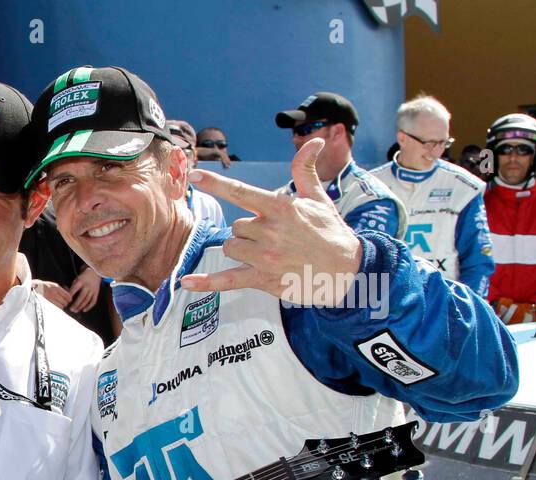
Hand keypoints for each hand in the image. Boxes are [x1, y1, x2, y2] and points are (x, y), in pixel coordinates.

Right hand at [30, 279, 72, 307]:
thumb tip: (68, 295)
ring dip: (62, 306)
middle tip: (65, 303)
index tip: (69, 300)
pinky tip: (57, 306)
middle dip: (66, 303)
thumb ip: (61, 289)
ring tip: (61, 305)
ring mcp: (50, 298)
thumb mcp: (54, 285)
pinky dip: (58, 307)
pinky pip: (56, 307)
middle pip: (65, 301)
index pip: (67, 295)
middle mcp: (54, 293)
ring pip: (61, 305)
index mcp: (57, 287)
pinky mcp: (47, 302)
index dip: (69, 299)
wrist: (36, 287)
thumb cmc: (46, 286)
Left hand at [67, 267, 101, 312]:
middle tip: (71, 309)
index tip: (66, 301)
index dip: (70, 295)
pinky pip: (93, 301)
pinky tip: (84, 310)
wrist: (95, 272)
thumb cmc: (83, 277)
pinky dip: (89, 306)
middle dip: (76, 304)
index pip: (75, 289)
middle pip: (82, 297)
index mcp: (81, 281)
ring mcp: (93, 290)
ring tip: (75, 310)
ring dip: (81, 306)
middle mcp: (87, 286)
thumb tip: (66, 294)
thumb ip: (72, 286)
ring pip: (87, 300)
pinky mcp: (96, 293)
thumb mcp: (77, 279)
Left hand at [182, 138, 362, 303]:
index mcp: (281, 208)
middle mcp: (270, 231)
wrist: (347, 269)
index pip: (242, 192)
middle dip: (248, 231)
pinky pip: (228, 279)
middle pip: (236, 227)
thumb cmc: (330, 232)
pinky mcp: (263, 278)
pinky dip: (207, 282)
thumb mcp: (319, 198)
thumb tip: (314, 141)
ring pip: (231, 247)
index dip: (216, 183)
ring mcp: (265, 256)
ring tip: (269, 254)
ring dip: (242, 250)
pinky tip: (187, 282)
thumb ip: (306, 170)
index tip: (195, 174)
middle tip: (275, 238)